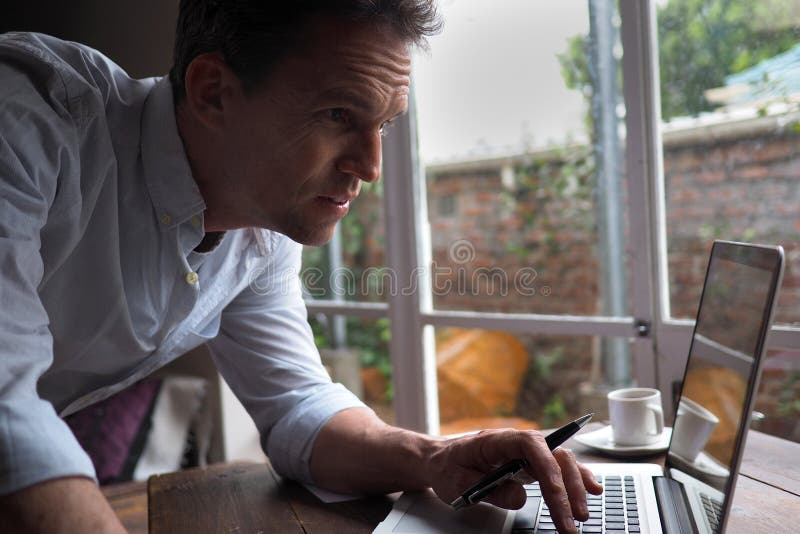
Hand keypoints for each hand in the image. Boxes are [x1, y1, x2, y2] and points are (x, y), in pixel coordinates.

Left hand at [425, 428, 602, 533]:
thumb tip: (520, 498)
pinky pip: (558, 468)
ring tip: (582, 514)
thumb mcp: (457, 483)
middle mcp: (517, 443)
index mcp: (497, 440)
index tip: (556, 496)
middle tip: (572, 520)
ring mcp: (527, 453)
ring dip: (575, 487)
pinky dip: (576, 478)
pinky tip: (592, 490)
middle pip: (553, 455)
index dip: (547, 467)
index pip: (530, 445)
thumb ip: (489, 491)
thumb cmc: (447, 466)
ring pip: (561, 462)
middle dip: (567, 488)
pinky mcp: (531, 464)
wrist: (440, 459)